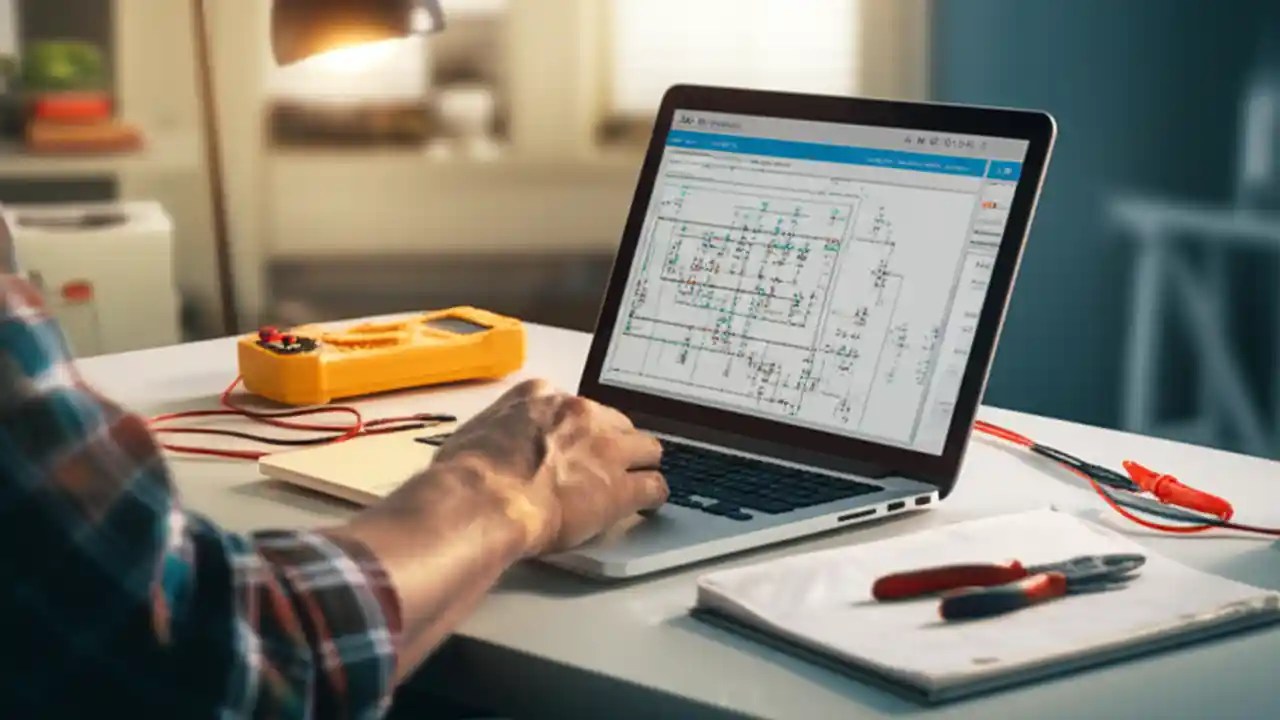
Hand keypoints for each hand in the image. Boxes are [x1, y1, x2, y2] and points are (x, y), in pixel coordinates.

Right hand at [431, 379, 668, 554]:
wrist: (484, 500)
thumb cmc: (467, 473)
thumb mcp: (475, 434)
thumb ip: (498, 433)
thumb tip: (493, 447)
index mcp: (541, 396)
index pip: (573, 407)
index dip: (575, 431)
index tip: (571, 446)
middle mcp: (580, 413)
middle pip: (615, 422)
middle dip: (612, 444)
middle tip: (603, 467)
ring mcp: (607, 448)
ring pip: (646, 448)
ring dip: (639, 465)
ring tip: (633, 484)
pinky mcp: (622, 486)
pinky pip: (653, 485)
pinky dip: (650, 496)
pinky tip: (646, 506)